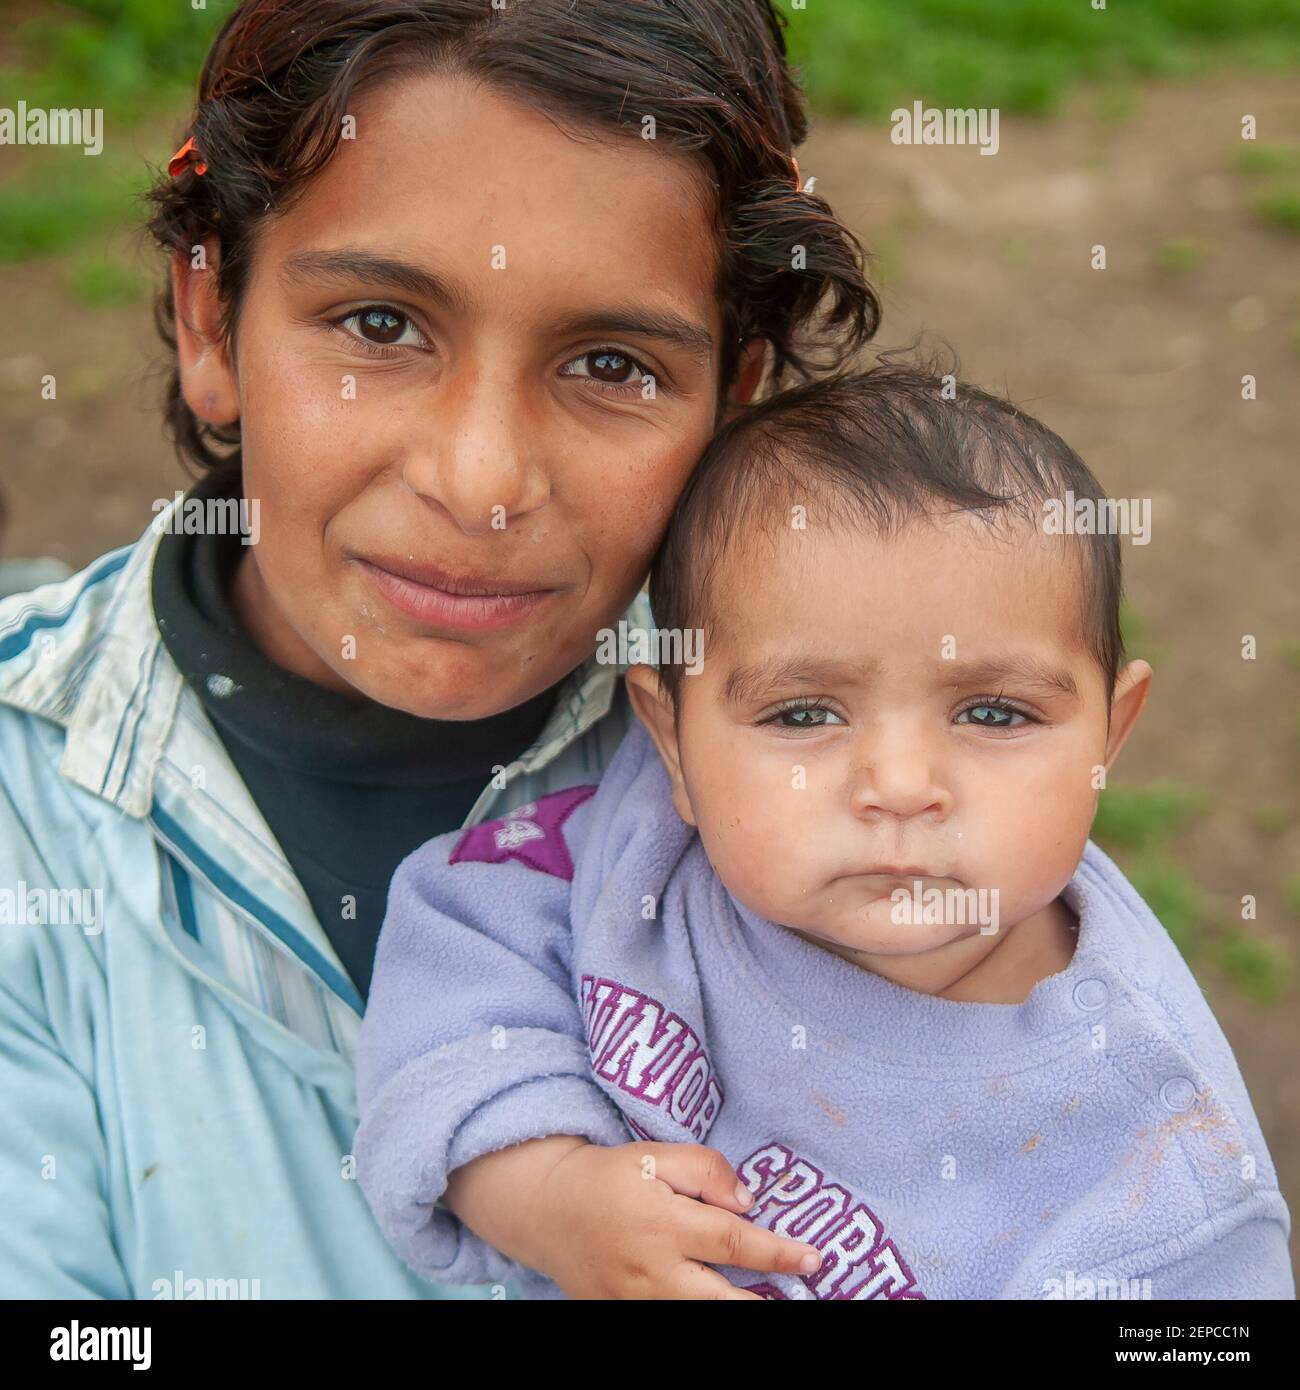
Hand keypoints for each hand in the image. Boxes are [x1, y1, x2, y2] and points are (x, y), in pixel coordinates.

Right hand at [532, 1140, 820, 1299]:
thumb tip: (747, 1204)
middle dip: (764, 1307)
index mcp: (664, 1225)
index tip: (814, 1259)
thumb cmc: (608, 1177)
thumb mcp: (655, 1156)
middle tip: (800, 1299)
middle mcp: (652, 1272)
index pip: (734, 1243)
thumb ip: (705, 1170)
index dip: (778, 1254)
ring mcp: (635, 1302)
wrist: (546, 1209)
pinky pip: (666, 1316)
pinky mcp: (620, 1315)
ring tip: (766, 1301)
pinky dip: (694, 1310)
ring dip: (733, 1308)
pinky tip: (718, 1299)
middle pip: (722, 1303)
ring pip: (696, 1316)